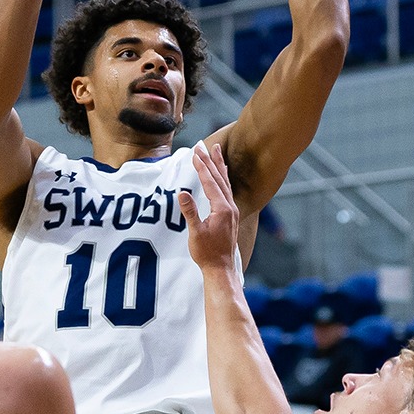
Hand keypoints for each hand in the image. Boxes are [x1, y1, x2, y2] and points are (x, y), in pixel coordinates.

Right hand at [181, 143, 242, 270]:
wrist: (221, 269)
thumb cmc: (207, 253)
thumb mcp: (195, 233)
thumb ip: (190, 212)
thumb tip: (182, 193)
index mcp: (222, 209)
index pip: (210, 183)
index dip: (202, 167)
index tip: (195, 153)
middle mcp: (230, 207)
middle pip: (220, 178)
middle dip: (211, 161)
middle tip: (204, 145)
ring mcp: (232, 211)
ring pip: (226, 182)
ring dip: (219, 166)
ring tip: (216, 151)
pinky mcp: (230, 215)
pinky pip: (227, 190)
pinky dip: (223, 178)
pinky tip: (221, 175)